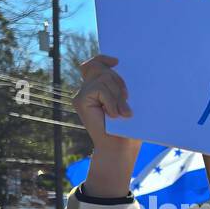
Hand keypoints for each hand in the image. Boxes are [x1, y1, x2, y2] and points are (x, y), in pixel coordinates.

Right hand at [73, 55, 139, 197]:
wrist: (120, 149)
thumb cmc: (129, 129)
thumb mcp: (129, 104)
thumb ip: (121, 88)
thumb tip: (121, 70)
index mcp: (100, 89)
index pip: (96, 64)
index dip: (103, 59)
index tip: (117, 62)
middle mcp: (88, 89)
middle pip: (104, 70)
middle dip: (120, 84)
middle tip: (128, 105)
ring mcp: (83, 94)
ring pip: (104, 78)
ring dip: (118, 96)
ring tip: (123, 113)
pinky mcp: (80, 101)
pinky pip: (99, 89)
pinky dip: (111, 101)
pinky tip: (114, 115)